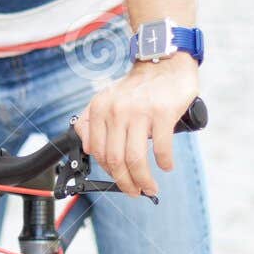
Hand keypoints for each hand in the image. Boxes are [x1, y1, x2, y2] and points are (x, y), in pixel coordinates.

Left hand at [75, 52, 198, 197]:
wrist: (165, 61)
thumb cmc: (138, 87)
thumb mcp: (108, 99)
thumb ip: (92, 122)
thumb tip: (87, 148)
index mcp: (100, 108)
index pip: (98, 152)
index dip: (109, 172)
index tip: (120, 180)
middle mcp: (116, 110)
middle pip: (116, 159)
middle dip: (126, 183)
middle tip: (136, 192)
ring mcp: (139, 111)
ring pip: (135, 159)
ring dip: (144, 180)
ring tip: (151, 188)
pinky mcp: (162, 112)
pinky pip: (161, 148)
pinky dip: (164, 162)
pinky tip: (166, 166)